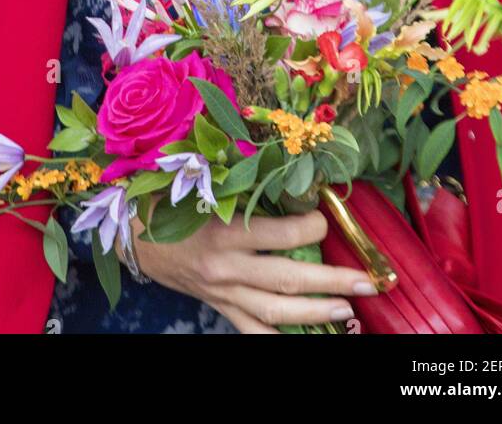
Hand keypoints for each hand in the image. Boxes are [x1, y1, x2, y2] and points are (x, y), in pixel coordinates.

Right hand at [118, 202, 378, 333]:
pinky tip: (308, 338)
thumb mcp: (202, 181)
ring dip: (316, 313)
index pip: (279, 235)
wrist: (136, 236)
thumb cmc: (172, 199)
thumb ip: (239, 176)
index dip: (311, 228)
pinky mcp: (220, 307)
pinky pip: (253, 330)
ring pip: (276, 311)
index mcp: (223, 229)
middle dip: (331, 280)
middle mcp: (226, 266)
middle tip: (365, 279)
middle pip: (287, 278)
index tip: (327, 217)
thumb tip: (287, 163)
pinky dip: (279, 336)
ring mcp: (224, 292)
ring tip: (348, 310)